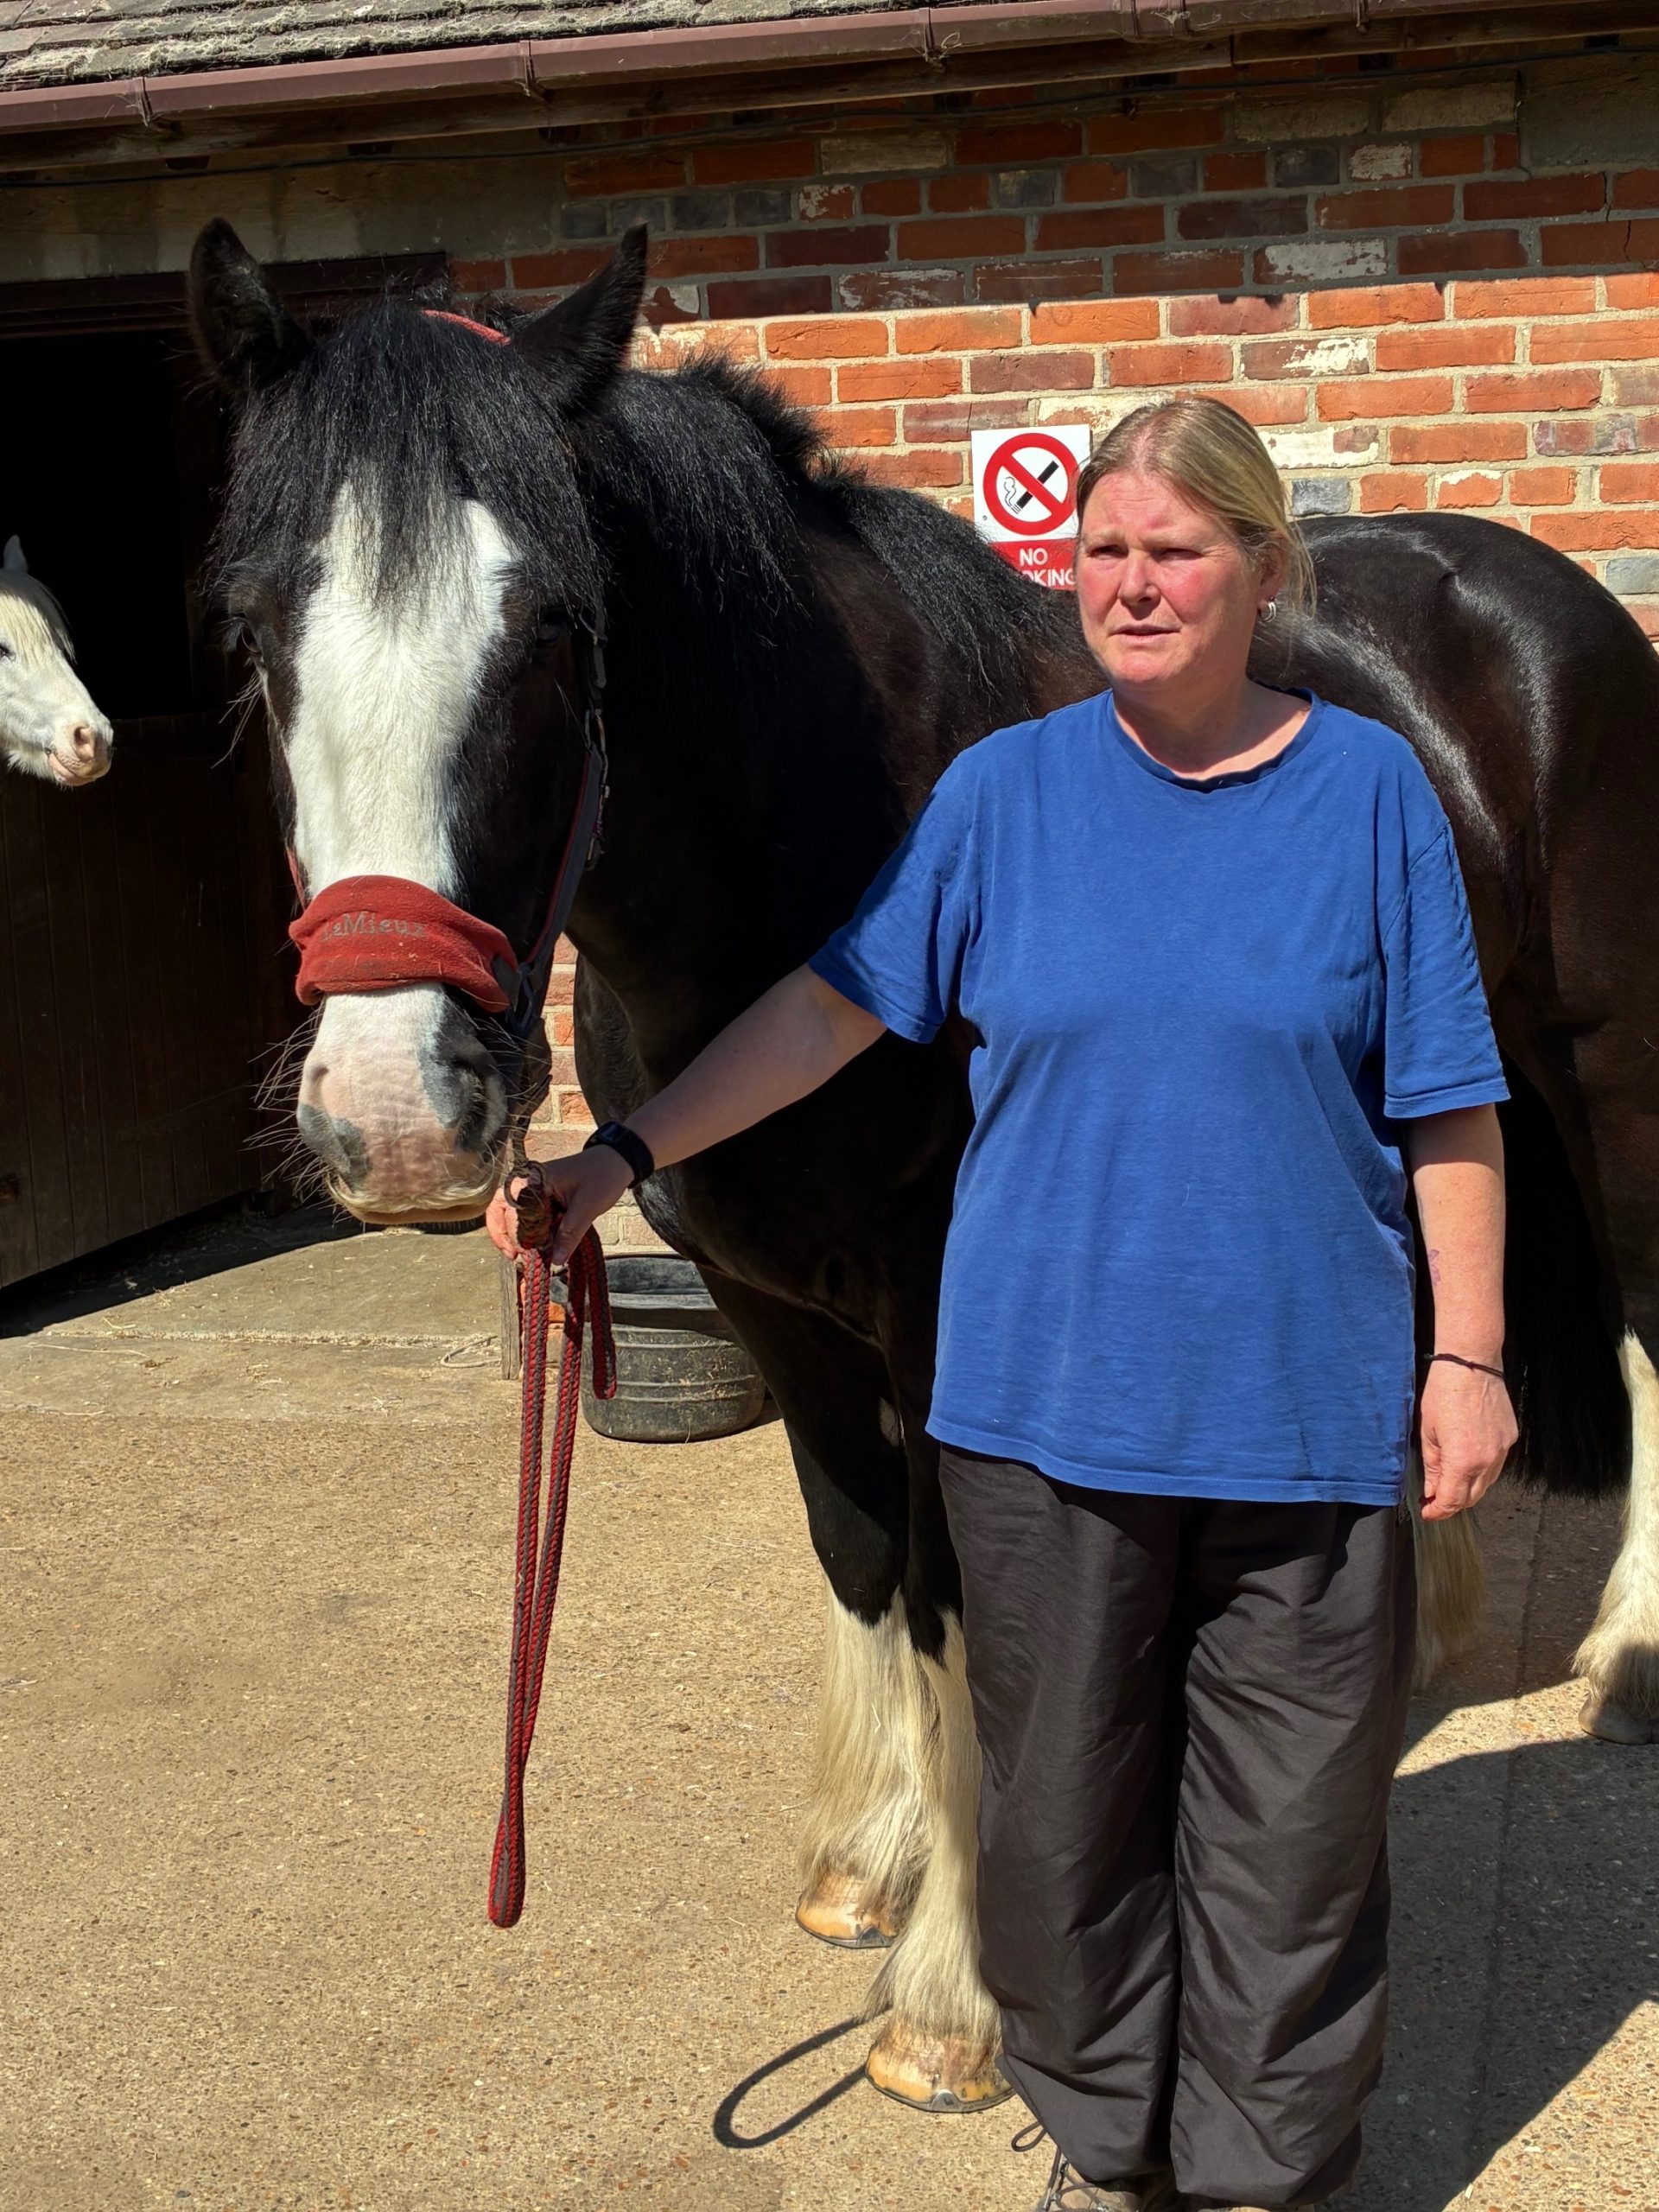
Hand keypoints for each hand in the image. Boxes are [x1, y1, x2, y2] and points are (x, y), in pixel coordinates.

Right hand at [484, 1145, 633, 1265]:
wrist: (616, 1161)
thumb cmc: (602, 1176)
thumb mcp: (588, 1206)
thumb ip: (570, 1234)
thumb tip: (556, 1261)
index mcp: (534, 1179)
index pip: (513, 1210)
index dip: (517, 1234)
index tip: (528, 1253)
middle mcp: (527, 1182)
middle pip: (500, 1211)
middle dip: (506, 1236)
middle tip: (516, 1257)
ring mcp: (532, 1190)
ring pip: (509, 1215)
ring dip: (515, 1236)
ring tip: (525, 1256)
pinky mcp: (540, 1198)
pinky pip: (526, 1217)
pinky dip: (529, 1233)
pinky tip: (538, 1246)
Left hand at [1418, 1360, 1516, 1519]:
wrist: (1471, 1365)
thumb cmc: (1444, 1392)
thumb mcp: (1428, 1432)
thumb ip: (1432, 1466)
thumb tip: (1431, 1490)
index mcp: (1463, 1461)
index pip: (1452, 1501)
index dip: (1438, 1511)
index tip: (1428, 1511)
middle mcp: (1487, 1461)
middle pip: (1472, 1499)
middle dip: (1452, 1504)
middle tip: (1435, 1500)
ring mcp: (1502, 1451)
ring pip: (1486, 1484)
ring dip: (1468, 1489)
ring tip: (1449, 1482)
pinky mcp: (1510, 1439)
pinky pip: (1496, 1466)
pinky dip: (1482, 1472)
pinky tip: (1468, 1463)